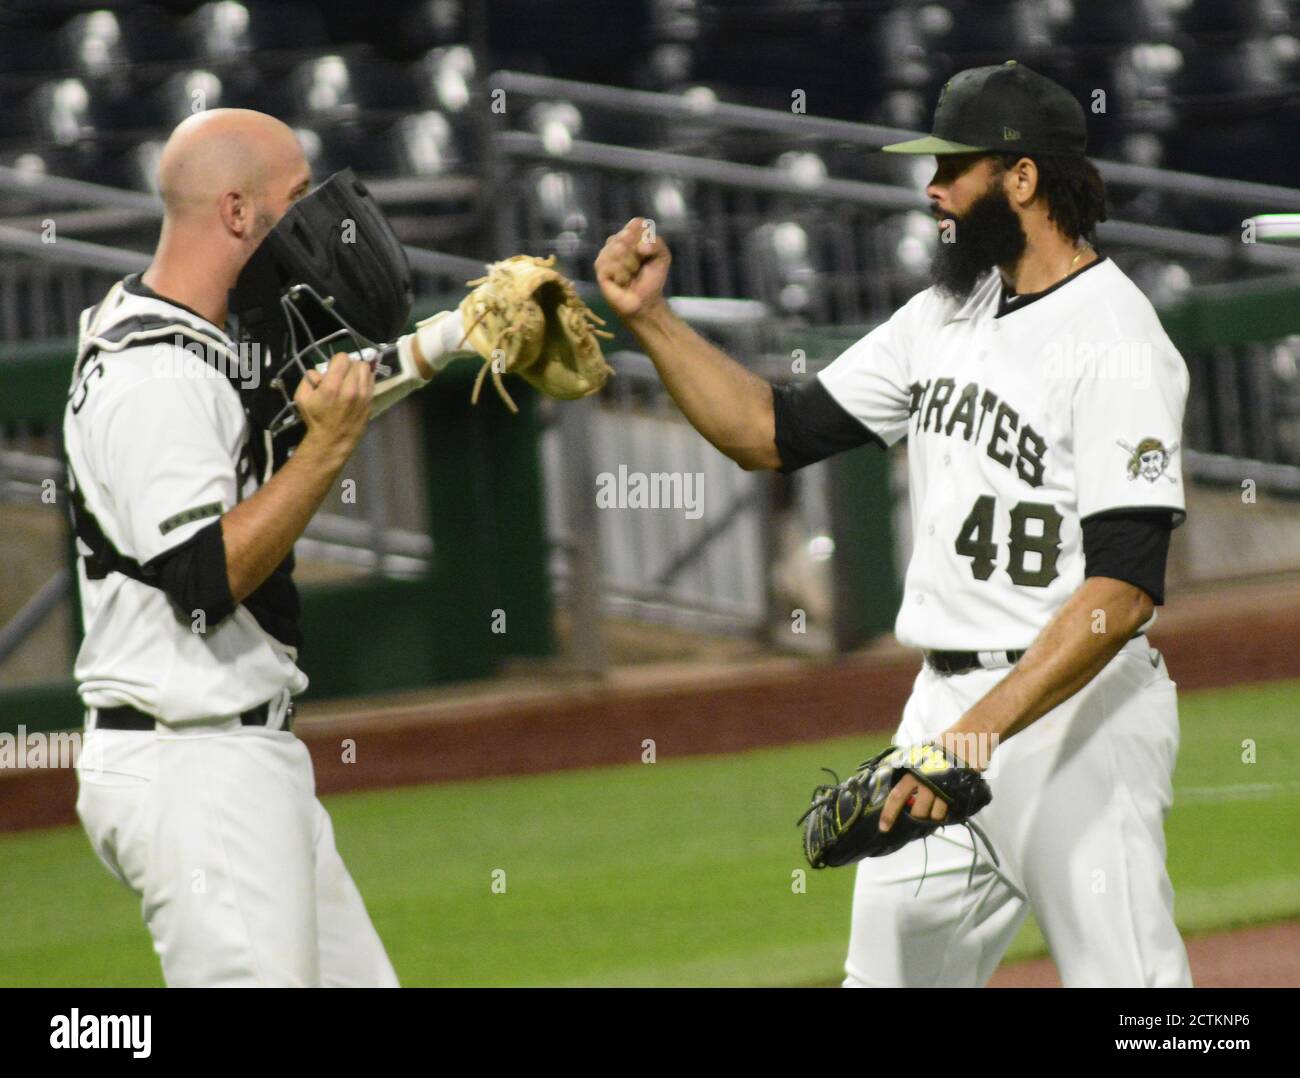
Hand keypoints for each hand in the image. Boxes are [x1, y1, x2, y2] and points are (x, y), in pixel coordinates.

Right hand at [293, 353, 373, 459]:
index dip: (336, 361)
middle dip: (347, 365)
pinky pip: (371, 381)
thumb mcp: (302, 397)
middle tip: (341, 374)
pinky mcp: (371, 401)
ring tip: (350, 379)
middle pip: (356, 362)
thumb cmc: (316, 418)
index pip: (343, 358)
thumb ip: (308, 379)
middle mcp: (351, 388)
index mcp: (332, 386)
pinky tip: (357, 387)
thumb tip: (319, 372)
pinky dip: (365, 380)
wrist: (333, 439)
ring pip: (366, 370)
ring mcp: (364, 395)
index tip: (332, 369)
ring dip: (358, 371)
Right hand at [595, 217, 670, 322]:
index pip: (636, 223)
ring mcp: (605, 254)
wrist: (645, 301)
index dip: (645, 238)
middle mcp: (616, 241)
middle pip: (627, 235)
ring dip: (630, 265)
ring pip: (618, 249)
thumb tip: (640, 247)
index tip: (649, 253)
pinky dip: (622, 275)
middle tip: (639, 267)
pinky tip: (622, 282)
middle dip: (638, 254)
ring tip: (631, 275)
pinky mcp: (600, 268)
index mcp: (630, 234)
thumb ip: (656, 243)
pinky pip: (612, 264)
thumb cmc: (652, 278)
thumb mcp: (662, 256)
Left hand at [878, 730, 993, 832]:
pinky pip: (951, 812)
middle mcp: (926, 783)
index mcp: (913, 772)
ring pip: (936, 815)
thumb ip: (911, 768)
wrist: (969, 739)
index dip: (889, 814)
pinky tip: (949, 801)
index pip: (897, 796)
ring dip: (935, 814)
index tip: (883, 827)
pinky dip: (949, 811)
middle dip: (918, 815)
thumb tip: (899, 781)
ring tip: (939, 801)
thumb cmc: (944, 744)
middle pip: (918, 812)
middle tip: (922, 808)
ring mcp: (943, 790)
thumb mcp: (921, 753)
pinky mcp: (958, 794)